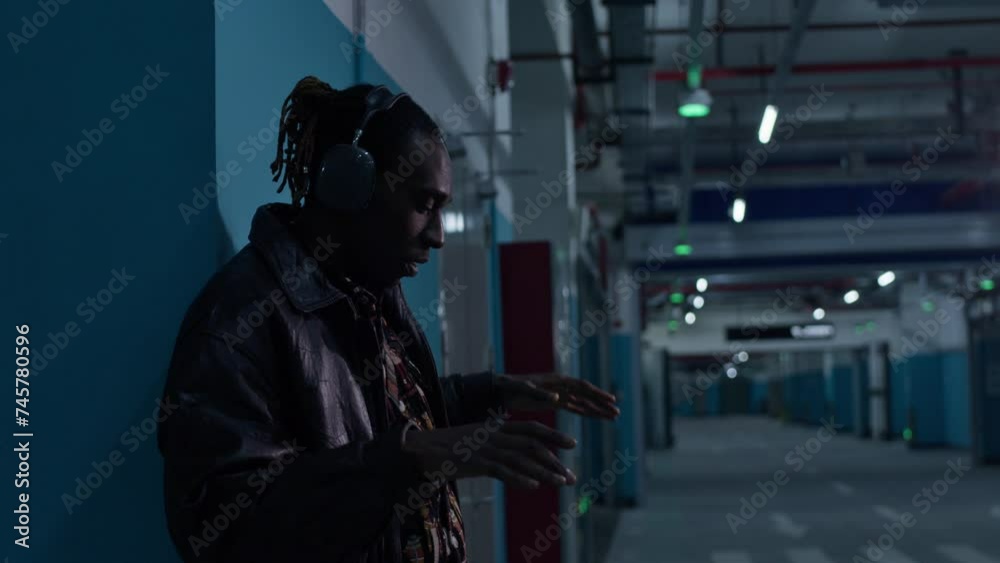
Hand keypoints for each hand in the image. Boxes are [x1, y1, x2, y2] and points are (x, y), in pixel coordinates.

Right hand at [401, 419, 577, 488]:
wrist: (423, 449)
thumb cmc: (451, 445)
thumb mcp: (478, 436)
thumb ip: (496, 437)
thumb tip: (513, 442)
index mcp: (497, 427)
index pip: (531, 429)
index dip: (553, 435)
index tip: (572, 444)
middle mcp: (495, 435)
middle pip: (532, 444)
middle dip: (555, 460)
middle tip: (572, 475)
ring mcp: (486, 448)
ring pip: (522, 459)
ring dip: (544, 472)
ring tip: (561, 483)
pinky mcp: (476, 462)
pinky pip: (502, 470)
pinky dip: (518, 478)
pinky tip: (533, 486)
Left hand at [496, 373, 619, 419]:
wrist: (501, 389)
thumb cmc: (511, 387)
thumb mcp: (523, 390)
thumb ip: (539, 393)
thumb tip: (558, 399)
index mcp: (556, 381)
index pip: (581, 387)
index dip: (596, 394)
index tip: (610, 401)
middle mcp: (561, 386)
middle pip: (586, 394)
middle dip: (602, 403)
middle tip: (617, 413)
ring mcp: (559, 394)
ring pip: (583, 402)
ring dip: (597, 409)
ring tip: (613, 417)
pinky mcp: (555, 402)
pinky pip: (575, 408)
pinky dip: (586, 413)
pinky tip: (597, 417)